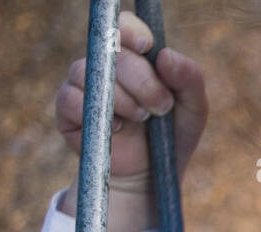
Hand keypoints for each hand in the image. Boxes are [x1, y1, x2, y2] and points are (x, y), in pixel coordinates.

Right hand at [55, 11, 207, 231]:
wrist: (151, 175)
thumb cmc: (171, 136)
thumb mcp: (193, 110)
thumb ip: (190, 79)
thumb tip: (165, 56)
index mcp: (134, 57)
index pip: (122, 27)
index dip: (131, 31)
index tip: (147, 47)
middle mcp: (104, 64)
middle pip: (112, 52)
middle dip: (142, 80)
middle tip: (160, 108)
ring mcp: (82, 85)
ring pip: (91, 74)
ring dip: (124, 99)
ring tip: (141, 119)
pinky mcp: (67, 110)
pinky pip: (73, 100)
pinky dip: (99, 115)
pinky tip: (117, 129)